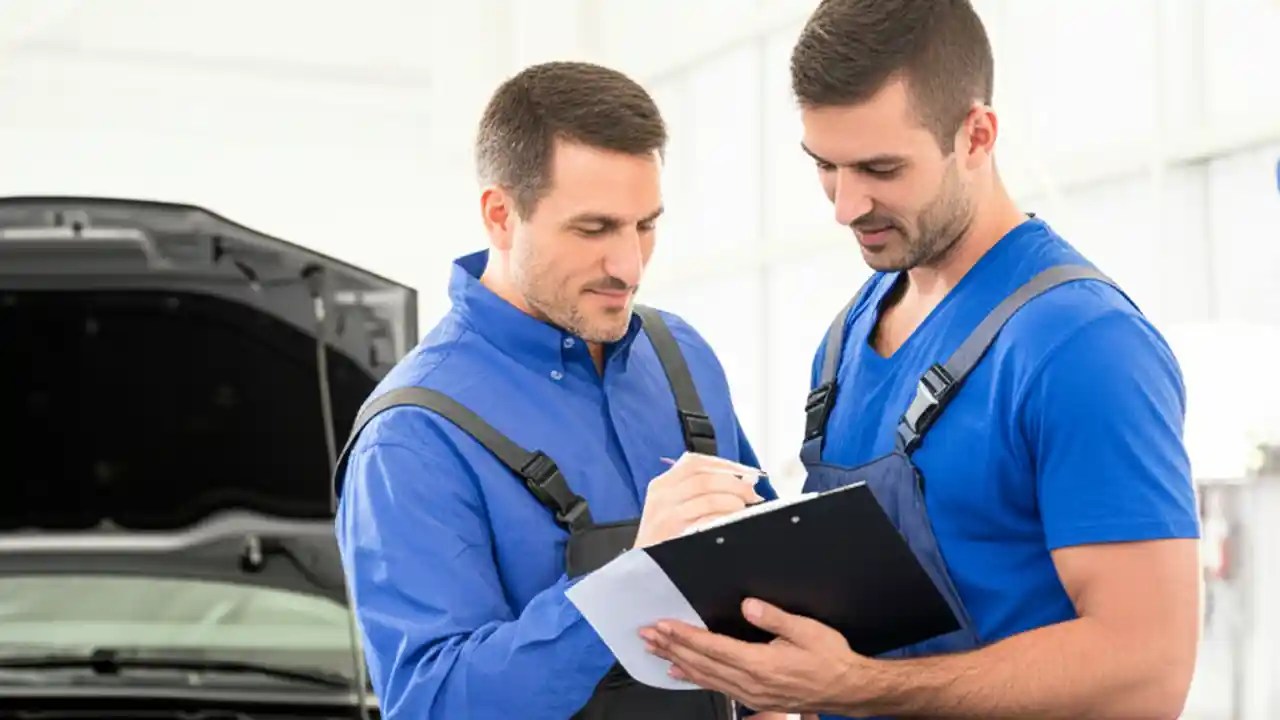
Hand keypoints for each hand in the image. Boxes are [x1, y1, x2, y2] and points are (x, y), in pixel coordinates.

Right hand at [633, 453, 764, 547]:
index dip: (725, 465)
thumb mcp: (670, 507)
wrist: (644, 572)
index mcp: (661, 485)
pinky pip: (707, 521)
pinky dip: (725, 518)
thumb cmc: (664, 539)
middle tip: (752, 495)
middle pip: (705, 478)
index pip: (695, 463)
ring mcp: (667, 517)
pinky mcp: (675, 536)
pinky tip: (733, 523)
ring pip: (708, 498)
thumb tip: (745, 481)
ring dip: (733, 502)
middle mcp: (661, 497)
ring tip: (743, 510)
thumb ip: (699, 490)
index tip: (748, 473)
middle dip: (735, 484)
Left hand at [640, 598, 869, 713]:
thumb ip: (774, 618)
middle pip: (701, 663)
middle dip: (671, 648)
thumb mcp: (807, 630)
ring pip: (705, 677)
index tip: (663, 625)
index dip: (684, 636)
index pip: (712, 647)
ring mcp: (751, 695)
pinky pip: (717, 688)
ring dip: (678, 662)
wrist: (848, 689)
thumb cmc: (830, 659)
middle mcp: (750, 683)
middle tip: (647, 635)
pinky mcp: (754, 699)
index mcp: (761, 664)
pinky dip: (695, 678)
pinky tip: (681, 673)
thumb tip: (748, 605)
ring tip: (655, 651)